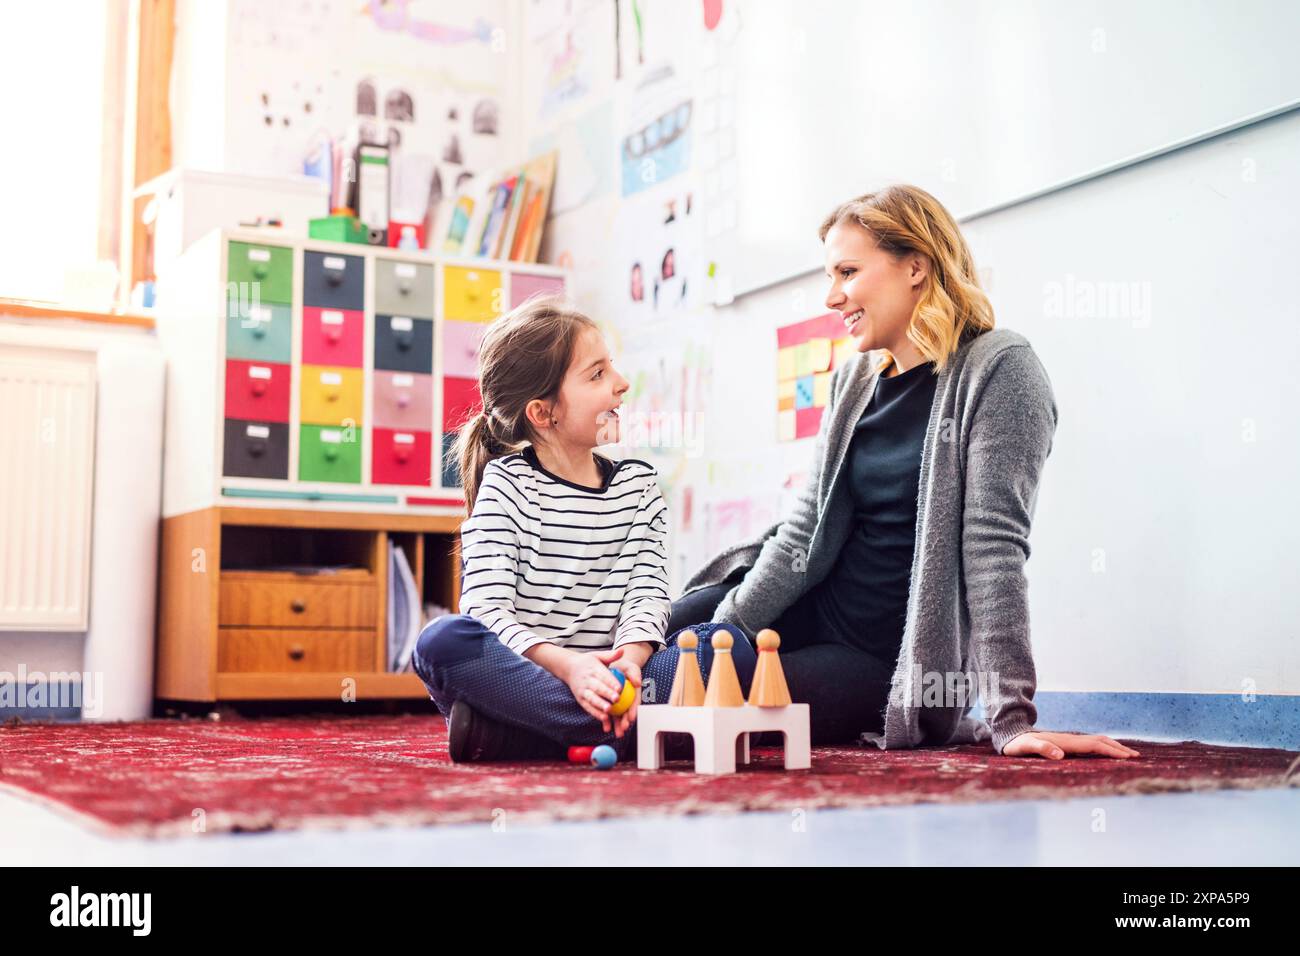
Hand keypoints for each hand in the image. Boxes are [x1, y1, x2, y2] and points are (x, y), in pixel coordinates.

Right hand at [564, 647, 624, 730]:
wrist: (569, 667)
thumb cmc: (588, 662)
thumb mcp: (598, 655)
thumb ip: (611, 655)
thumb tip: (622, 651)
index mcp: (594, 669)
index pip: (603, 676)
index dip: (611, 682)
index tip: (620, 688)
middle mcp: (587, 680)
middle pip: (598, 688)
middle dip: (607, 694)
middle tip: (616, 699)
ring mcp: (583, 690)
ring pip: (592, 699)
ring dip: (600, 705)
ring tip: (608, 710)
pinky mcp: (580, 699)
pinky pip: (588, 707)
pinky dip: (595, 713)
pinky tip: (604, 718)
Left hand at [609, 660, 641, 738]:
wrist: (614, 666)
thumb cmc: (624, 667)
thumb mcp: (631, 667)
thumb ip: (634, 674)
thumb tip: (638, 682)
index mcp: (634, 692)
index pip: (635, 702)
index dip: (633, 710)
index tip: (632, 717)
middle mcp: (627, 699)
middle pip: (627, 712)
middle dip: (626, 721)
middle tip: (623, 728)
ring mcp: (619, 703)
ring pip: (619, 715)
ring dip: (618, 725)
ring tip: (618, 733)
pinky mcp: (610, 704)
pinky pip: (609, 713)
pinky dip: (608, 721)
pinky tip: (606, 727)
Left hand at [1003, 730, 1139, 759]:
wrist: (1011, 734)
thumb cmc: (1017, 744)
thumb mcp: (1025, 747)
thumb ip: (1041, 749)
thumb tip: (1059, 754)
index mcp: (1066, 742)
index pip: (1094, 745)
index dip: (1111, 751)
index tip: (1127, 757)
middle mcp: (1070, 739)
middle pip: (1100, 741)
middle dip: (1118, 748)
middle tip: (1136, 756)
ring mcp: (1069, 741)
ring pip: (1096, 741)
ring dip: (1113, 746)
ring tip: (1127, 754)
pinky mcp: (1066, 744)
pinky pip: (1090, 745)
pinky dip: (1103, 747)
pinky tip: (1106, 753)